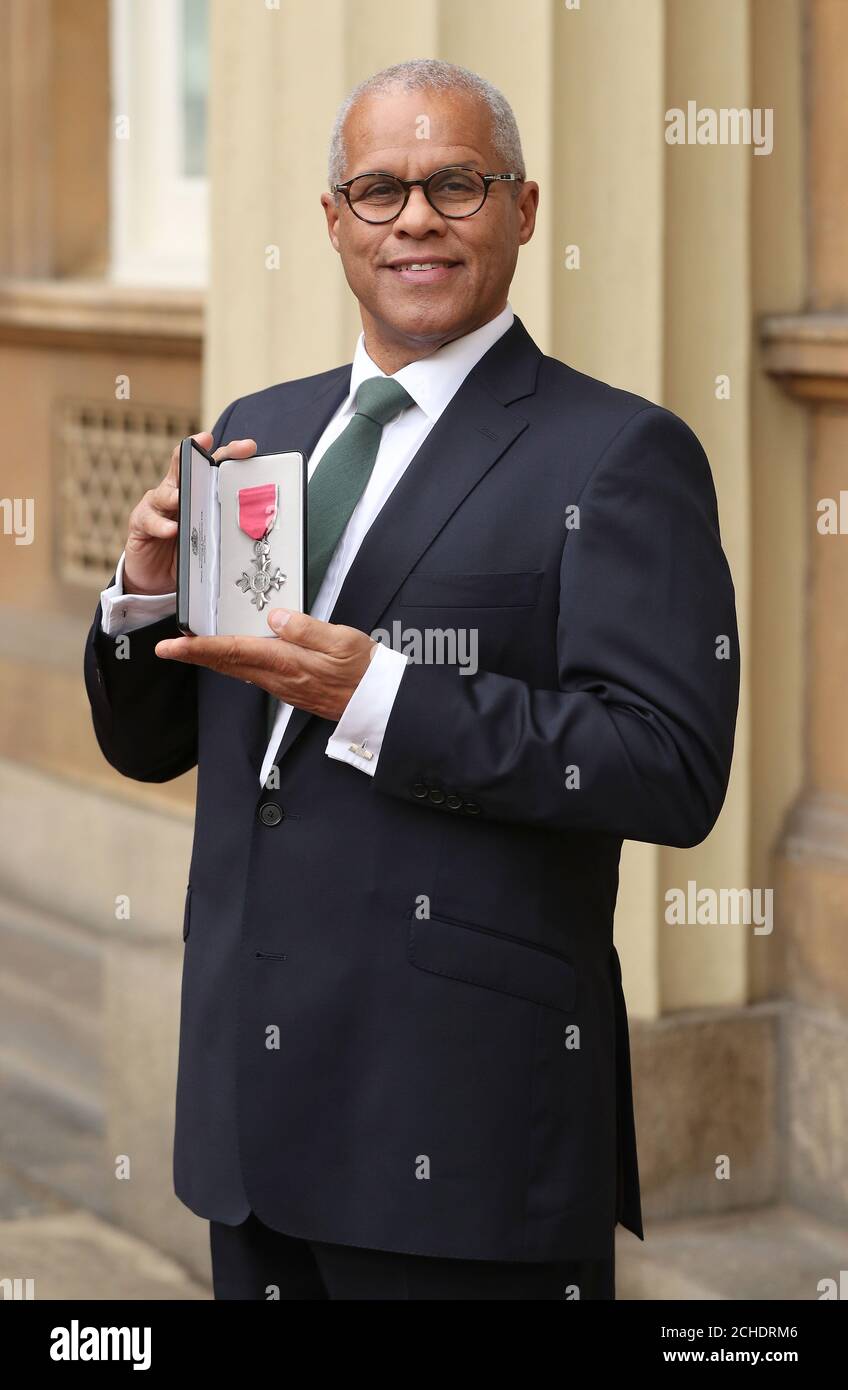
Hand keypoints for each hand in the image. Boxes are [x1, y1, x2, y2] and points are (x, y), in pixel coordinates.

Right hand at [122, 431, 257, 595]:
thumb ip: (225, 527)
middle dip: (197, 452)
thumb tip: (259, 528)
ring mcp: (156, 505)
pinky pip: (150, 520)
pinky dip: (161, 525)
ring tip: (183, 498)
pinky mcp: (140, 522)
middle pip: (185, 464)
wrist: (158, 577)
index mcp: (197, 490)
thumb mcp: (212, 538)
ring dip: (175, 494)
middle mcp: (175, 491)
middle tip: (207, 443)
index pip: (213, 465)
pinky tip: (172, 529)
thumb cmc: (189, 552)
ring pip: (165, 492)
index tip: (248, 447)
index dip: (229, 452)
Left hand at [153, 609, 378, 720]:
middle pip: (227, 664)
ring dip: (212, 659)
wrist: (379, 703)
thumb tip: (275, 616)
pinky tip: (231, 656)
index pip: (232, 651)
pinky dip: (234, 663)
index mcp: (286, 662)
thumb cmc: (364, 670)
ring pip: (237, 670)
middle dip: (194, 655)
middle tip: (166, 647)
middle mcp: (278, 678)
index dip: (198, 648)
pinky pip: (253, 674)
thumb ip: (306, 628)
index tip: (169, 647)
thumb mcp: (341, 640)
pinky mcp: (289, 688)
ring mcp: (282, 686)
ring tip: (191, 648)